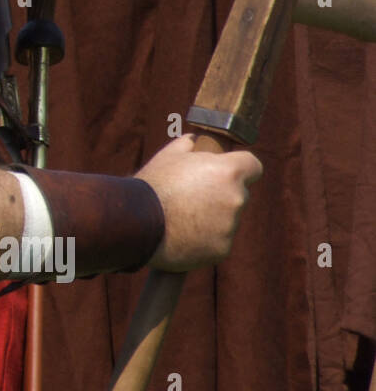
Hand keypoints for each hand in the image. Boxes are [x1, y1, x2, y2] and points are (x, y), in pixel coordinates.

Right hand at [138, 135, 262, 271]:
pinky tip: (182, 235)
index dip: (239, 168)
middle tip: (192, 198)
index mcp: (228, 171)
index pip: (253, 166)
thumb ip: (191, 144)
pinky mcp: (222, 249)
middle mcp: (236, 198)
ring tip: (181, 218)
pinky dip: (204, 240)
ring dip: (212, 218)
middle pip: (238, 194)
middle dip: (221, 195)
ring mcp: (231, 226)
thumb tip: (198, 141)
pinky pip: (218, 241)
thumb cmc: (153, 185)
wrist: (137, 223)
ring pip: (228, 219)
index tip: (228, 173)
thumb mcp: (169, 155)